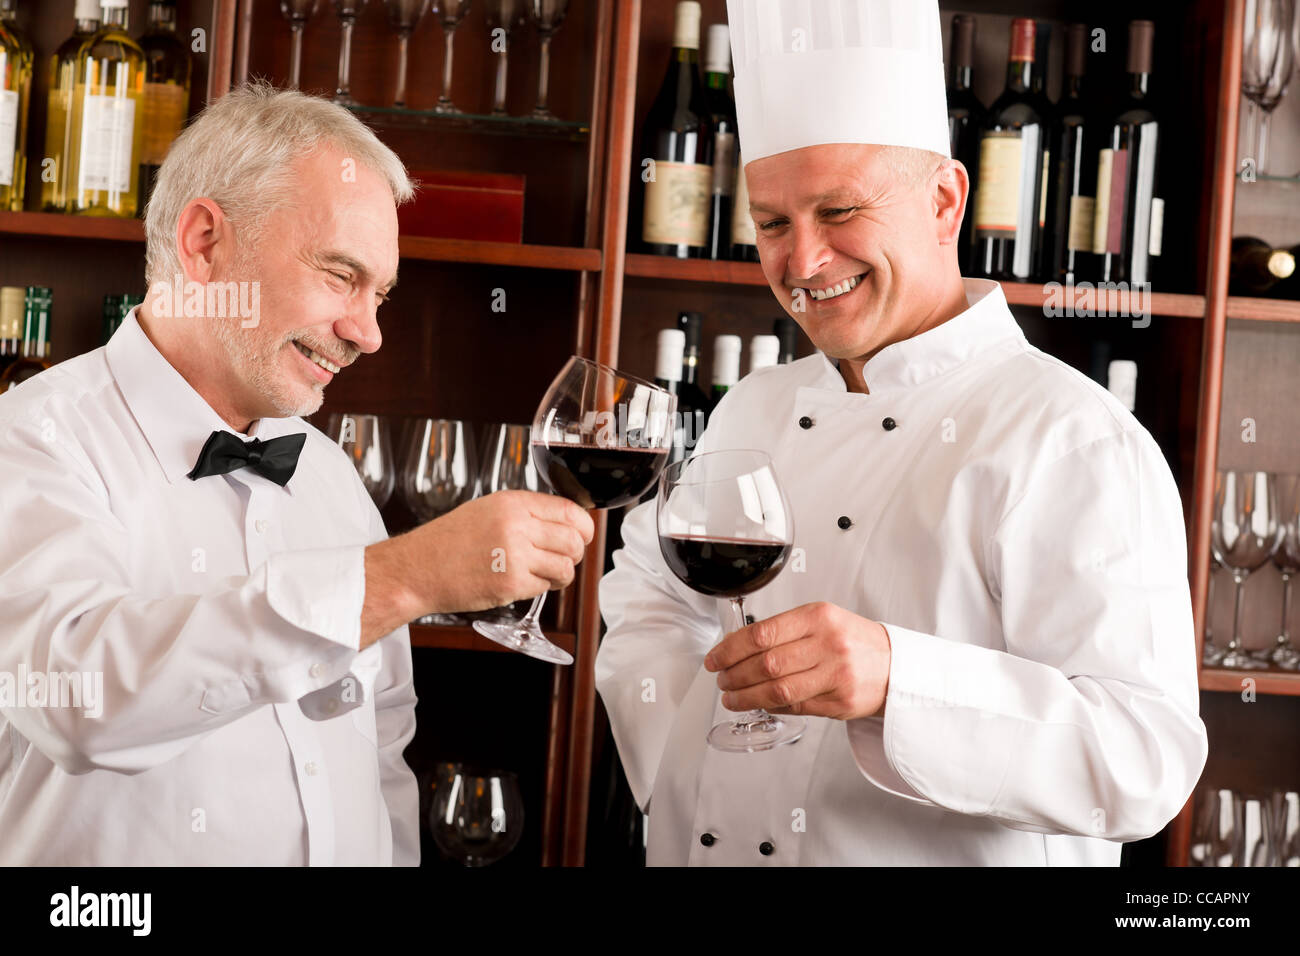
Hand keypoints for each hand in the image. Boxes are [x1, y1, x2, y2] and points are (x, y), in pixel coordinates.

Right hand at [406, 490, 593, 615]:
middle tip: (563, 557)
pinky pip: (545, 586)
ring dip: (562, 573)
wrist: (418, 568)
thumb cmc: (449, 541)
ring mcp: (514, 556)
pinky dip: (541, 587)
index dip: (585, 526)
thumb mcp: (488, 510)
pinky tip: (525, 582)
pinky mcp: (510, 584)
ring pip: (565, 566)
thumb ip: (526, 512)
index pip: (569, 511)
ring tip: (546, 573)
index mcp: (512, 503)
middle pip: (573, 540)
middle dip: (575, 553)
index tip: (584, 534)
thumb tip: (565, 521)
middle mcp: (516, 526)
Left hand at [703, 602, 890, 719]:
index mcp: (819, 617)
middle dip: (734, 675)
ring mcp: (836, 675)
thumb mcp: (822, 620)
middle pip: (766, 664)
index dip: (730, 649)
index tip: (715, 658)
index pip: (762, 633)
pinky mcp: (840, 702)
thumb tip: (736, 648)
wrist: (894, 665)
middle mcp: (828, 644)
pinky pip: (795, 707)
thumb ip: (784, 630)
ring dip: (746, 696)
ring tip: (731, 697)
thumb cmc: (852, 641)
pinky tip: (758, 704)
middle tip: (721, 679)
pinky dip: (770, 706)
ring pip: (777, 690)